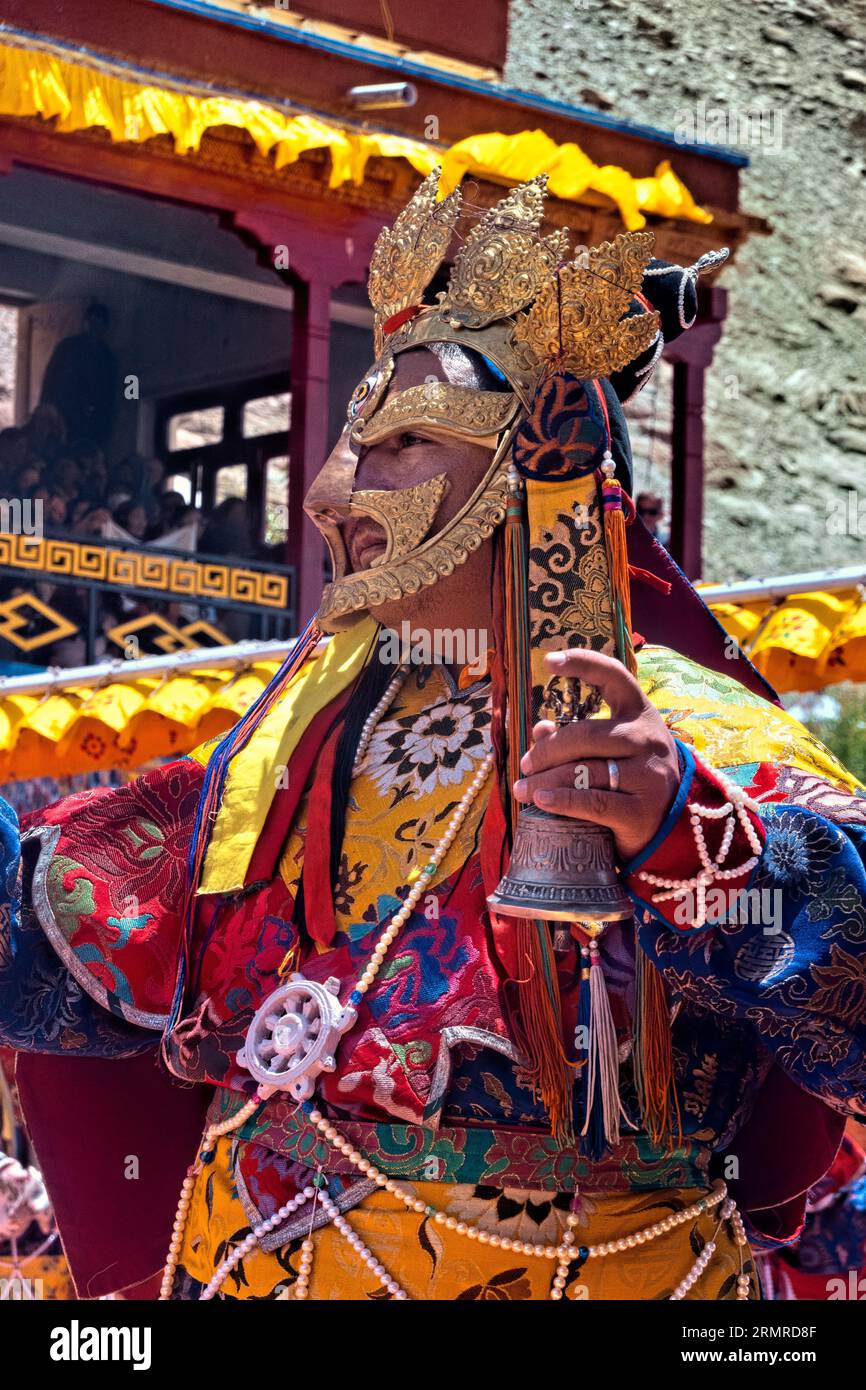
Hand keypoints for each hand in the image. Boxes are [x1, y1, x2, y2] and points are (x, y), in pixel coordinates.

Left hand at [513, 648, 680, 860]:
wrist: (674, 821)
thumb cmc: (632, 775)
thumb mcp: (612, 747)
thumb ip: (577, 734)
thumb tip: (541, 729)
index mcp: (639, 712)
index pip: (614, 677)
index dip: (583, 663)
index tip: (549, 661)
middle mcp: (647, 739)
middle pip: (585, 735)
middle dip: (547, 750)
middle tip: (525, 764)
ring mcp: (649, 775)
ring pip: (585, 770)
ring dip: (546, 779)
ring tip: (522, 788)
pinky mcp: (642, 811)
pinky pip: (594, 803)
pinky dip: (562, 801)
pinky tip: (542, 800)